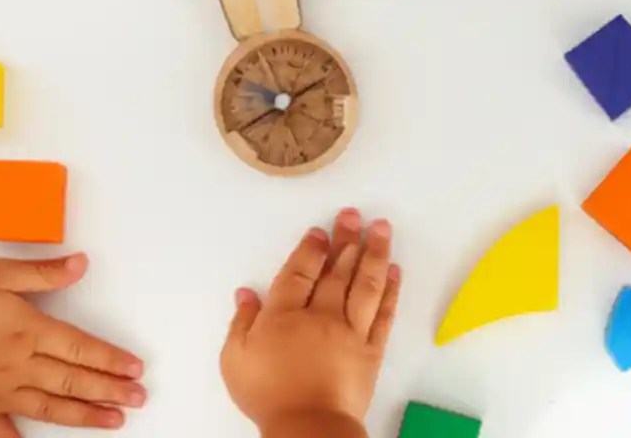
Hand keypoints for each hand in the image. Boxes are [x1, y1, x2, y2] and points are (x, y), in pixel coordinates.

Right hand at [0, 254, 145, 435]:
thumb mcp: (0, 272)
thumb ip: (44, 274)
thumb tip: (81, 264)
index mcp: (30, 331)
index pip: (82, 348)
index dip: (112, 360)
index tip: (136, 370)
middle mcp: (20, 365)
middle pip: (74, 381)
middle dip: (111, 391)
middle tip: (139, 399)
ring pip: (50, 408)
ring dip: (85, 417)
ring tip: (113, 422)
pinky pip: (1, 434)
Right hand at [220, 208, 399, 430]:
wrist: (308, 427)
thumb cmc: (268, 395)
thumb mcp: (236, 359)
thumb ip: (241, 322)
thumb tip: (246, 293)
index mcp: (285, 315)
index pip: (300, 271)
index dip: (312, 248)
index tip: (321, 230)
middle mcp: (321, 315)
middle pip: (336, 270)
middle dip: (346, 239)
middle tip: (353, 215)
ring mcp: (350, 331)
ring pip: (365, 285)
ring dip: (374, 253)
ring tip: (381, 229)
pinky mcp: (371, 350)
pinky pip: (383, 314)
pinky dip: (390, 290)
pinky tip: (394, 271)